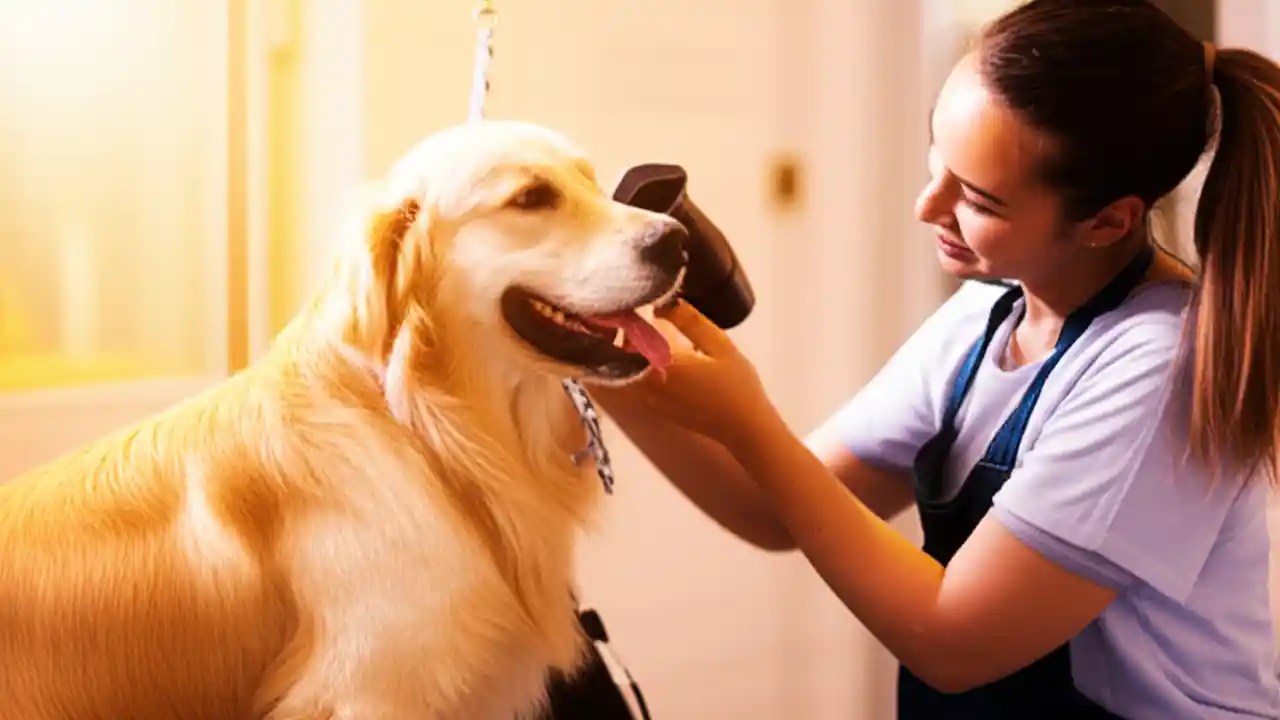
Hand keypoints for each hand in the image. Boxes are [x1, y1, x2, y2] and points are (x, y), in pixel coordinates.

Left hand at [631, 300, 782, 449]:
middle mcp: (649, 384)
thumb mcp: (720, 345)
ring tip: (646, 334)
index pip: (630, 337)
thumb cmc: (737, 385)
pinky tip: (657, 357)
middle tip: (638, 316)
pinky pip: (635, 383)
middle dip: (626, 335)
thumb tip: (661, 302)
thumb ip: (690, 321)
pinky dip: (638, 368)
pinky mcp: (656, 409)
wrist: (744, 428)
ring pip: (626, 370)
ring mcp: (650, 399)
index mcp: (663, 365)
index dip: (627, 318)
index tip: (633, 304)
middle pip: (622, 354)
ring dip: (632, 352)